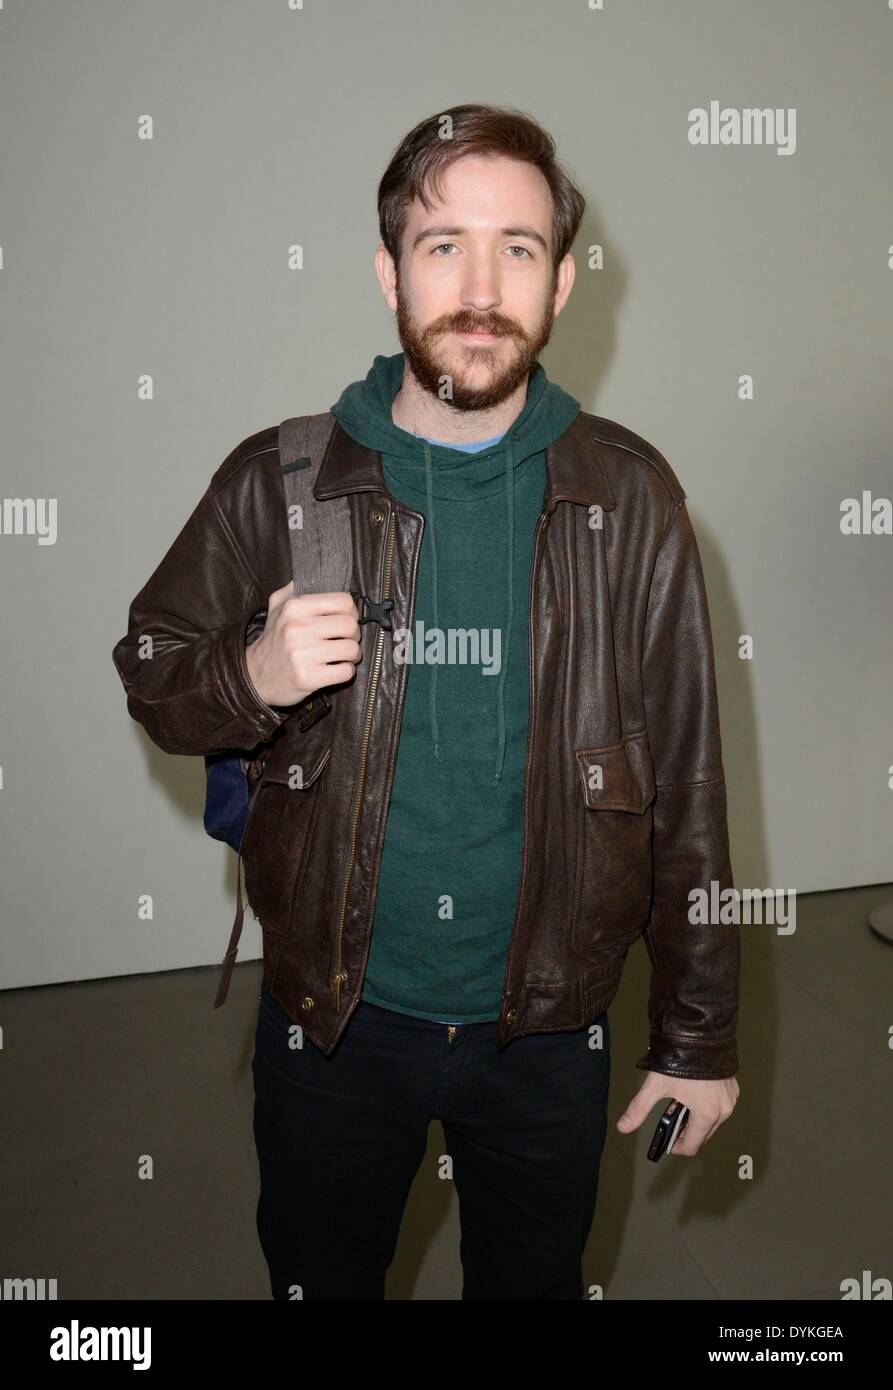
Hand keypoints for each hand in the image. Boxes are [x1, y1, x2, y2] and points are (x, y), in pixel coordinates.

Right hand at [245, 581, 361, 708]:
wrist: (255, 676)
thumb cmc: (274, 640)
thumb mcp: (277, 607)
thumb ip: (295, 588)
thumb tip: (313, 572)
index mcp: (294, 607)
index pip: (344, 601)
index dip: (351, 612)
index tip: (344, 620)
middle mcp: (297, 628)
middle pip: (351, 625)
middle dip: (353, 635)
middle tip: (345, 640)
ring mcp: (302, 654)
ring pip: (352, 649)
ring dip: (351, 655)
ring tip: (340, 656)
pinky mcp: (308, 677)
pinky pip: (346, 671)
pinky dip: (344, 671)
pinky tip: (333, 669)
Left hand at [616, 1070, 738, 1155]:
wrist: (702, 1035)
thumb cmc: (680, 1061)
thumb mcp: (656, 1086)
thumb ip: (639, 1109)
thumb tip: (623, 1127)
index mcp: (707, 1115)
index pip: (692, 1146)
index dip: (677, 1148)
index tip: (668, 1144)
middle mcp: (723, 1111)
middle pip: (703, 1135)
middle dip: (686, 1134)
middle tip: (671, 1123)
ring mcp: (730, 1099)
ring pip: (713, 1122)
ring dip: (698, 1120)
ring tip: (681, 1106)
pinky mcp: (733, 1089)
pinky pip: (721, 1107)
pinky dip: (709, 1107)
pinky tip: (695, 1095)